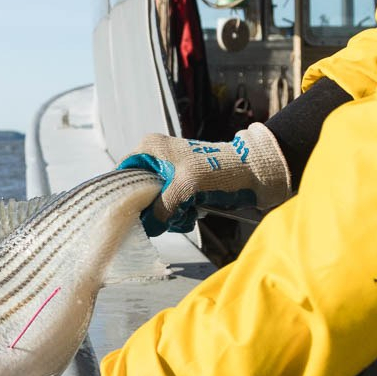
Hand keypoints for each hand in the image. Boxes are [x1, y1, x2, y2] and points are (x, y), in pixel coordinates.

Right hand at [121, 123, 290, 235]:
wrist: (254, 174)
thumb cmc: (220, 170)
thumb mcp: (184, 188)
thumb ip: (161, 208)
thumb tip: (146, 227)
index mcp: (150, 148)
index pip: (122, 172)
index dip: (124, 193)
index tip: (129, 212)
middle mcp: (157, 159)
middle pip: (139, 192)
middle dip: (154, 208)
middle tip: (171, 213)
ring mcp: (171, 173)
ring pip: (156, 203)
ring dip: (171, 214)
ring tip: (189, 211)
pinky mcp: (184, 186)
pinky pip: (172, 206)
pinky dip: (181, 213)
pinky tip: (195, 212)